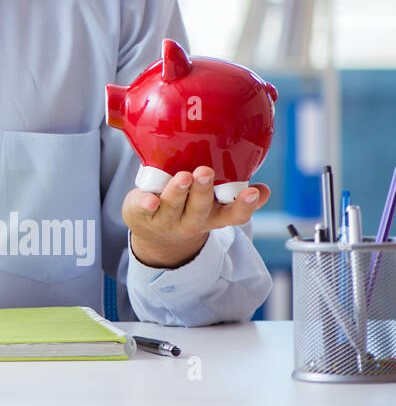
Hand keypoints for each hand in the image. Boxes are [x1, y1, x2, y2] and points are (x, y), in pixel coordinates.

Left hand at [122, 166, 269, 268]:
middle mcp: (191, 220)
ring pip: (173, 206)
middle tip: (205, 172)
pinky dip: (146, 204)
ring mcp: (166, 218)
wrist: (156, 233)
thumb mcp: (215, 206)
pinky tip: (149, 198)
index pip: (234, 215)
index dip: (244, 205)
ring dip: (178, 191)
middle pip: (199, 208)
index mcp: (214, 216)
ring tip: (183, 176)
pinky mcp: (142, 213)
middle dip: (203, 191)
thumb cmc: (190, 207)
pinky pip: (143, 209)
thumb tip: (264, 190)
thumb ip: (235, 194)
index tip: (253, 192)